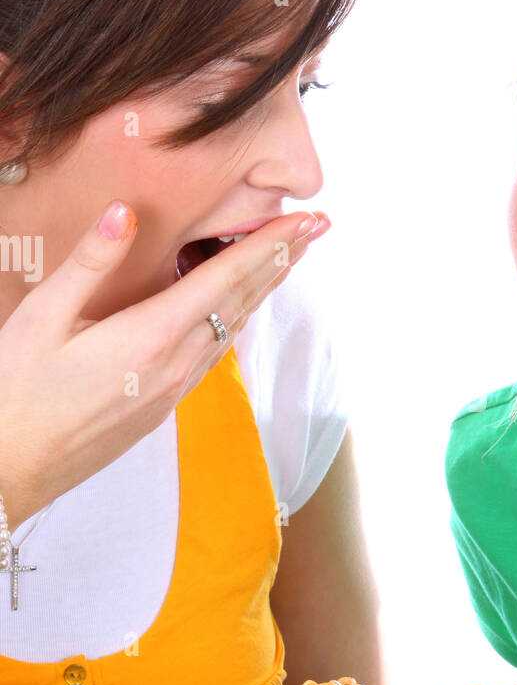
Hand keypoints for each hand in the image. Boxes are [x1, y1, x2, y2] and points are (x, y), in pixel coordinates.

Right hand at [0, 201, 329, 529]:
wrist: (11, 472)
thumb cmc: (16, 393)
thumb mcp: (42, 317)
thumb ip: (89, 263)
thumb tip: (126, 211)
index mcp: (150, 338)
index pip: (226, 279)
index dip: (270, 244)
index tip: (309, 218)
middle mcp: (174, 367)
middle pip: (242, 302)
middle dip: (282, 259)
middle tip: (318, 226)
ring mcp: (172, 392)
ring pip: (231, 329)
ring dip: (262, 289)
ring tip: (287, 257)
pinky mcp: (161, 408)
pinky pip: (212, 353)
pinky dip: (233, 319)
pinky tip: (235, 309)